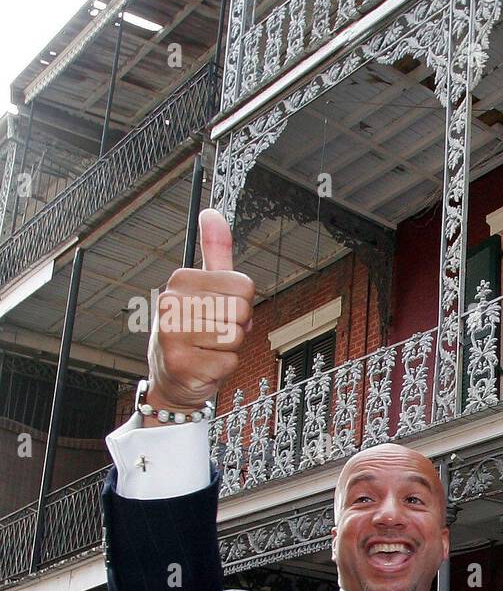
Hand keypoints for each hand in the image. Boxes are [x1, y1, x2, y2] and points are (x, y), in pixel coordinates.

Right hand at [145, 209, 253, 416]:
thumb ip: (215, 252)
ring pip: (236, 337)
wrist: (170, 378)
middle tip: (213, 334)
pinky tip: (203, 365)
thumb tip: (213, 213)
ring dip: (229, 349)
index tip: (219, 312)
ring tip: (207, 349)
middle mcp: (171, 303)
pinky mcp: (182, 363)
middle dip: (237, 327)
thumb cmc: (192, 331)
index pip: (244, 287)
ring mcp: (173, 334)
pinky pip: (230, 362)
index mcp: (181, 280)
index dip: (241, 304)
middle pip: (242, 311)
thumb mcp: (204, 288)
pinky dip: (223, 368)